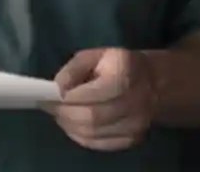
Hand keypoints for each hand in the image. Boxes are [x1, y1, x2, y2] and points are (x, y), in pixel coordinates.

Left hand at [40, 48, 158, 151]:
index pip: (94, 93)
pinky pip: (100, 144)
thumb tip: (57, 89)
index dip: (69, 98)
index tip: (49, 96)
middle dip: (65, 114)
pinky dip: (81, 137)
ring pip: (94, 134)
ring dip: (70, 126)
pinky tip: (73, 126)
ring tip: (60, 115)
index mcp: (125, 74)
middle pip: (93, 117)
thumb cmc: (114, 65)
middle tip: (50, 108)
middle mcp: (136, 101)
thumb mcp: (93, 56)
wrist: (150, 82)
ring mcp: (137, 124)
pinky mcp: (133, 139)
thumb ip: (72, 70)